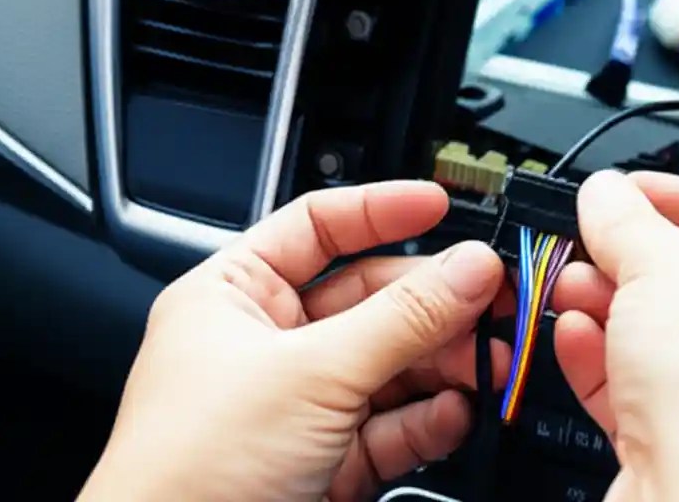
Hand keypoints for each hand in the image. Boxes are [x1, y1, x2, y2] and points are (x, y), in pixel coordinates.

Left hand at [80, 182, 509, 501]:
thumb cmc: (187, 472)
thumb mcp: (311, 373)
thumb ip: (402, 318)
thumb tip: (468, 268)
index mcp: (234, 297)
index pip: (317, 227)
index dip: (380, 211)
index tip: (441, 206)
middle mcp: (266, 345)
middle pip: (371, 300)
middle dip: (434, 303)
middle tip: (491, 299)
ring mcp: (299, 407)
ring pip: (390, 366)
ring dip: (444, 364)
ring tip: (490, 363)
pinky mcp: (327, 463)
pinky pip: (393, 426)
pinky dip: (430, 420)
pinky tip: (456, 413)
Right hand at [553, 171, 678, 501]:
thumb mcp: (667, 273)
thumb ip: (631, 223)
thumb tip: (608, 195)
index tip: (627, 191)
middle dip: (631, 257)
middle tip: (587, 238)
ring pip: (664, 338)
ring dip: (608, 305)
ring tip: (566, 285)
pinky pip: (642, 390)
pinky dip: (604, 360)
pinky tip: (572, 336)